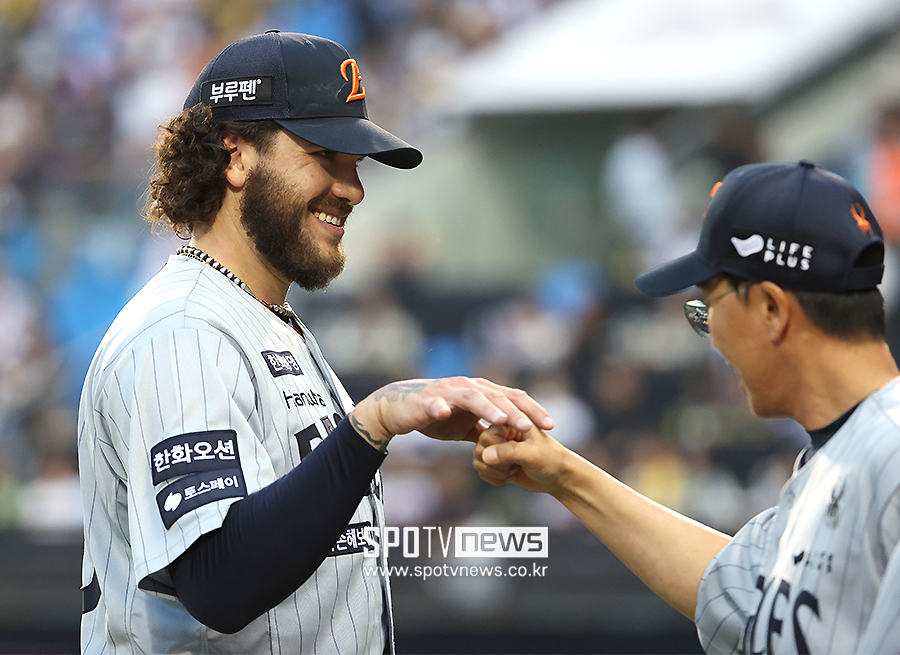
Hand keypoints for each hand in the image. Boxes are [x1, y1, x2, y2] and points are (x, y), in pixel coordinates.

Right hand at [349, 377, 554, 450]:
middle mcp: (468, 388)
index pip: (512, 399)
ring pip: (473, 397)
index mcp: (481, 393)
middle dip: (517, 411)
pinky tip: (445, 414)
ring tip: (503, 422)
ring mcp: (447, 392)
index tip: (551, 426)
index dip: (532, 411)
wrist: (399, 410)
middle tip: (534, 428)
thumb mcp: (466, 425)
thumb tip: (509, 443)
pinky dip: (440, 407)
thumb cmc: (434, 415)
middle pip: (498, 396)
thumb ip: (486, 430)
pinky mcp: (426, 400)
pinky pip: (434, 403)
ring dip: (488, 408)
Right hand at [473, 423, 569, 494]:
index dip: (497, 450)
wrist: (559, 478)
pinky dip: (494, 477)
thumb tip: (484, 456)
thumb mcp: (532, 454)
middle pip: (479, 447)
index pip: (487, 435)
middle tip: (513, 465)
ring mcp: (497, 445)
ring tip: (513, 470)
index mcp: (511, 420)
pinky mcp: (495, 459)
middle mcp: (502, 430)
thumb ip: (508, 453)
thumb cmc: (551, 460)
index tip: (513, 455)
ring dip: (496, 471)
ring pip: (479, 459)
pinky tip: (510, 476)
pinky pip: (481, 469)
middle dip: (496, 463)